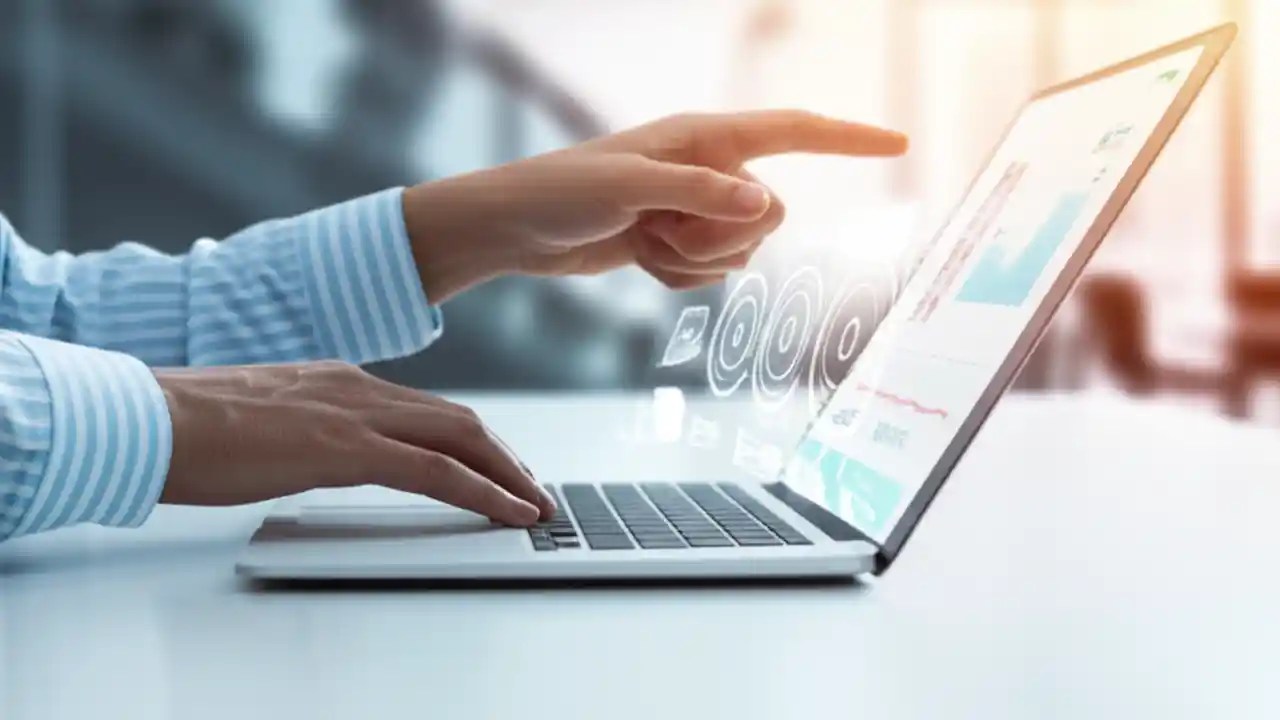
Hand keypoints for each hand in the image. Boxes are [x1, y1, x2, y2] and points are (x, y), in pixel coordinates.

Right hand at [156, 361, 554, 525]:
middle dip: (504, 456)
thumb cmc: (190, 428)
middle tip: (533, 487)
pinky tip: (505, 511)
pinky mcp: (346, 446)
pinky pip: (434, 470)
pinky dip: (480, 490)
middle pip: (459, 420)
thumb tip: (325, 453)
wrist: (147, 419)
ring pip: (459, 438)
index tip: (498, 465)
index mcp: (340, 381)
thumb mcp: (266, 424)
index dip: (473, 440)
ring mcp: (355, 413)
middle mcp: (359, 388)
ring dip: (506, 473)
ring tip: (533, 504)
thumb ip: (308, 432)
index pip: (427, 411)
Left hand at [403, 110, 907, 300]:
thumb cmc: (561, 192)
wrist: (517, 229)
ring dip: (691, 262)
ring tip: (640, 239)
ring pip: (742, 253)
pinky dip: (676, 277)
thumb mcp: (626, 189)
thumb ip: (698, 194)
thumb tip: (764, 205)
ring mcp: (695, 209)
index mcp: (704, 137)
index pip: (794, 132)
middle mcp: (710, 169)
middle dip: (721, 239)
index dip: (850, 138)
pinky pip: (711, 276)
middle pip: (772, 216)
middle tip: (661, 229)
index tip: (899, 143)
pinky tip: (637, 256)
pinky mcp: (680, 242)